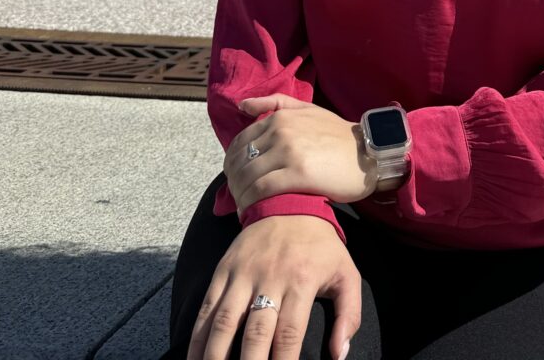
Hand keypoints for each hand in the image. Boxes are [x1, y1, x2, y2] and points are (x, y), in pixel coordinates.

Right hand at [187, 215, 358, 359]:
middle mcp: (270, 277)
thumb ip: (348, 315)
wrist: (289, 199)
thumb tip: (339, 355)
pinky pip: (207, 307)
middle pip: (255, 332)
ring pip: (224, 322)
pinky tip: (194, 359)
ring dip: (216, 356)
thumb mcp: (347, 273)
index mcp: (302, 280)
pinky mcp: (223, 269)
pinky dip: (197, 337)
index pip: (289, 334)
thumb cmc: (320, 246)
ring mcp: (243, 273)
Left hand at [225, 94, 377, 214]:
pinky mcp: (299, 174)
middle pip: (240, 162)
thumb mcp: (307, 110)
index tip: (234, 181)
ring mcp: (290, 152)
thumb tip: (242, 105)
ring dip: (240, 196)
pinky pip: (262, 190)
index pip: (239, 143)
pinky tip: (253, 213)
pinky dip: (251, 204)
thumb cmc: (337, 135)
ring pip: (248, 177)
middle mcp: (282, 132)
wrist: (368, 154)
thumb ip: (275, 104)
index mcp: (280, 118)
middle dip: (233, 183)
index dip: (231, 165)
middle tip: (238, 198)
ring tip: (245, 207)